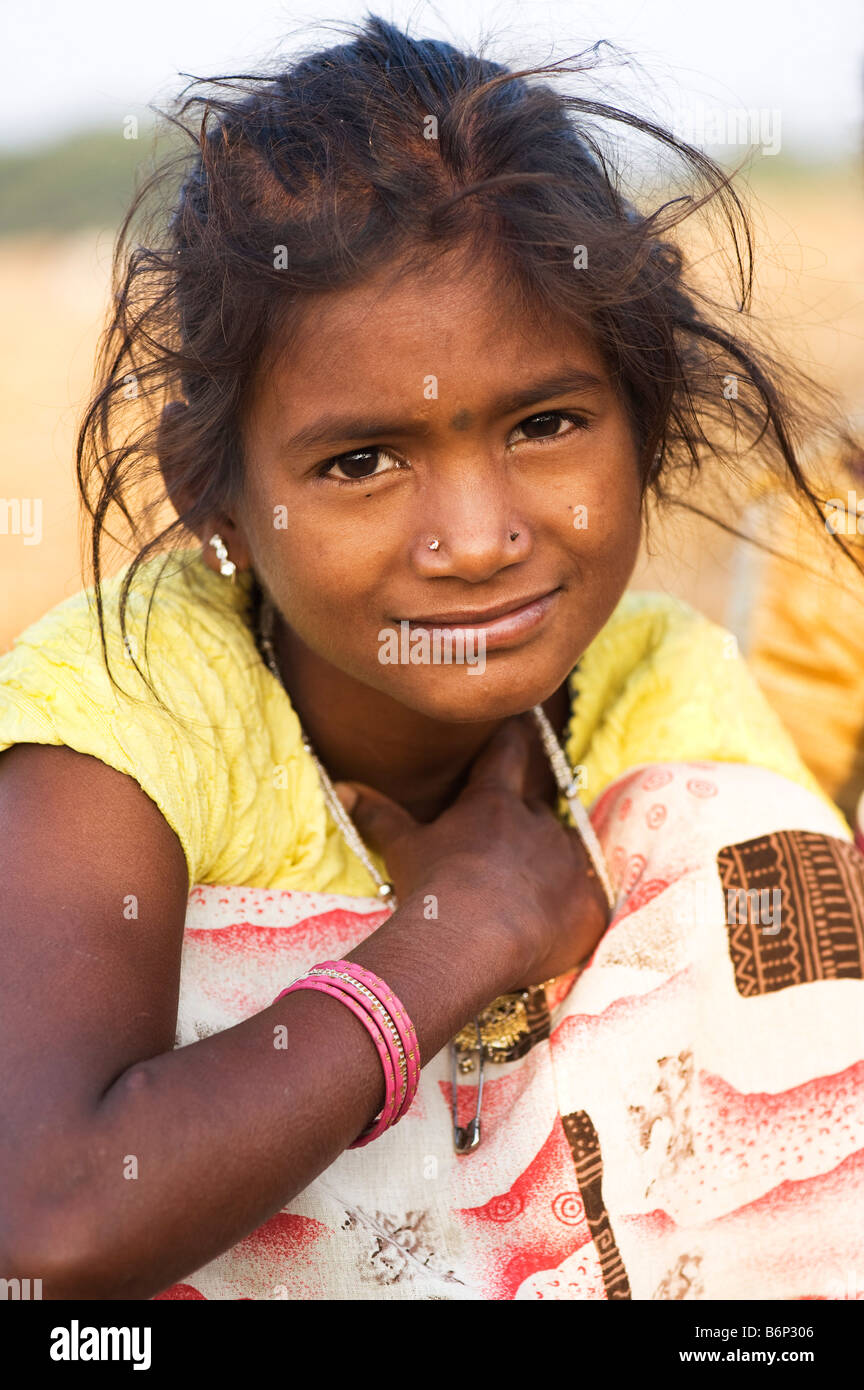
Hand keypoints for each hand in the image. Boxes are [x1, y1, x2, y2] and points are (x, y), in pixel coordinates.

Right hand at [335, 718, 610, 987]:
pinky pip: (590, 899)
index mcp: (495, 802)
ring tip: (526, 899)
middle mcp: (539, 822)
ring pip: (567, 854)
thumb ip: (378, 813)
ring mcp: (570, 861)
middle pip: (539, 810)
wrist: (469, 944)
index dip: (513, 738)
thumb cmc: (433, 889)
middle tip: (505, 856)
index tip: (520, 723)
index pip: (508, 753)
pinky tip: (552, 928)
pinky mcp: (591, 902)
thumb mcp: (403, 847)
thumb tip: (342, 785)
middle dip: (526, 827)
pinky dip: (574, 909)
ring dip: (551, 868)